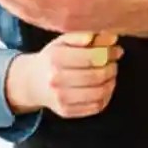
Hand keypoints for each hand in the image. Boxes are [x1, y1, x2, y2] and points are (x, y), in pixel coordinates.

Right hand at [4, 31, 122, 118]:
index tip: (115, 50)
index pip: (91, 57)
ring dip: (111, 82)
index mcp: (56, 57)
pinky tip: (103, 87)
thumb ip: (87, 36)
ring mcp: (61, 98)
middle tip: (114, 62)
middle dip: (111, 68)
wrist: (32, 82)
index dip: (109, 53)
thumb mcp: (64, 40)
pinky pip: (96, 106)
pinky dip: (106, 96)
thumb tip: (112, 38)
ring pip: (99, 93)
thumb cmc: (53, 57)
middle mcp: (56, 79)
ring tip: (110, 74)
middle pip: (96, 76)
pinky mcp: (67, 111)